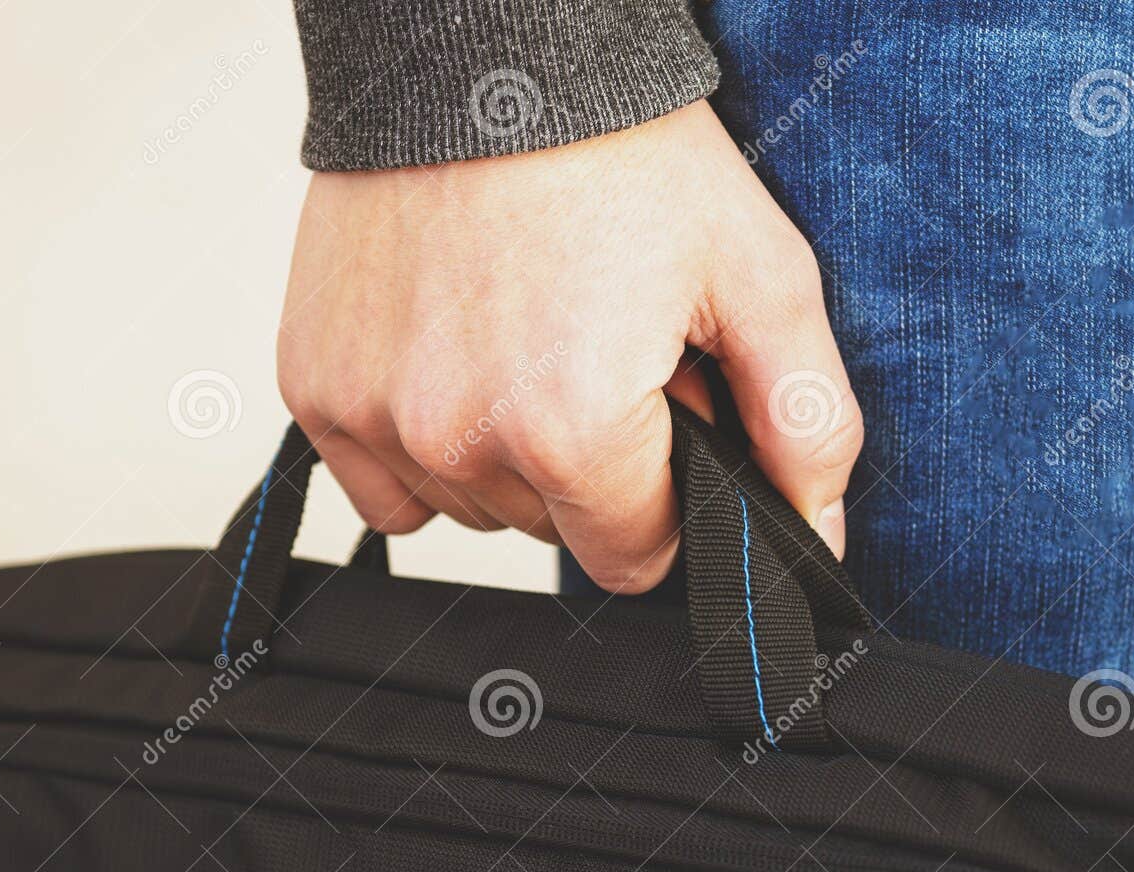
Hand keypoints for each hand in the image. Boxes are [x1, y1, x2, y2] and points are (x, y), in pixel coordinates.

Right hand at [277, 99, 860, 592]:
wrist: (487, 50)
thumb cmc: (623, 150)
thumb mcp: (760, 274)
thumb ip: (805, 422)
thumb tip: (816, 537)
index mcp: (571, 430)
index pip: (635, 558)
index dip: (665, 493)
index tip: (660, 414)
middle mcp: (459, 438)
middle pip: (552, 533)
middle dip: (590, 469)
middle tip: (596, 355)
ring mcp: (375, 416)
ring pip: (470, 512)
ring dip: (506, 460)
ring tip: (526, 344)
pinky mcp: (318, 386)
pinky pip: (383, 490)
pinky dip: (424, 451)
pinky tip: (457, 368)